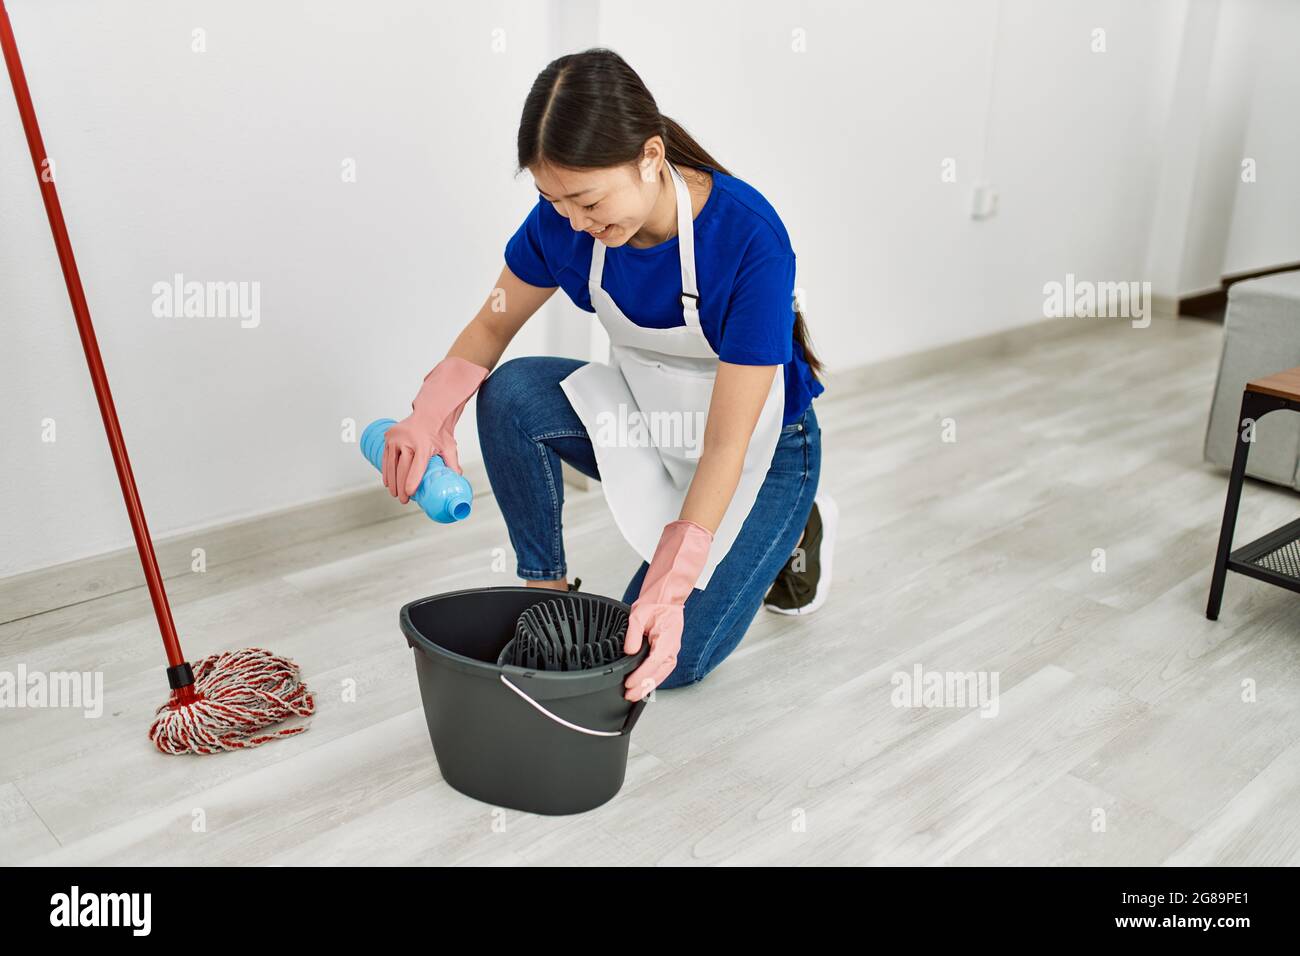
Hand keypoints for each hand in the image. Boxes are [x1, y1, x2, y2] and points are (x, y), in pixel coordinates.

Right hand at [381, 356, 488, 503]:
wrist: (429, 414)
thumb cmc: (439, 433)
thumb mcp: (450, 447)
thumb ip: (453, 463)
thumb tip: (457, 479)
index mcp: (424, 444)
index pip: (417, 465)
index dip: (412, 480)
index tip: (409, 493)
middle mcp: (407, 440)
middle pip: (402, 468)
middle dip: (401, 486)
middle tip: (403, 500)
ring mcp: (396, 437)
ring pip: (391, 464)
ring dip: (392, 481)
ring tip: (394, 494)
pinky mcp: (389, 437)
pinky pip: (386, 457)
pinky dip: (386, 470)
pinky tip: (387, 482)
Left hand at [623, 519, 712, 700]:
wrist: (666, 594)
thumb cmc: (656, 601)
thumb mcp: (638, 614)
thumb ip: (633, 635)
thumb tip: (629, 651)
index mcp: (667, 637)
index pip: (655, 662)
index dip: (642, 675)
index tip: (629, 683)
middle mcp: (672, 645)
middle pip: (660, 672)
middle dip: (645, 687)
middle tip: (629, 696)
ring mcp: (672, 648)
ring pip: (663, 672)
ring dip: (649, 685)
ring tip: (635, 695)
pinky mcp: (668, 649)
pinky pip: (662, 667)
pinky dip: (653, 678)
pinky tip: (644, 684)